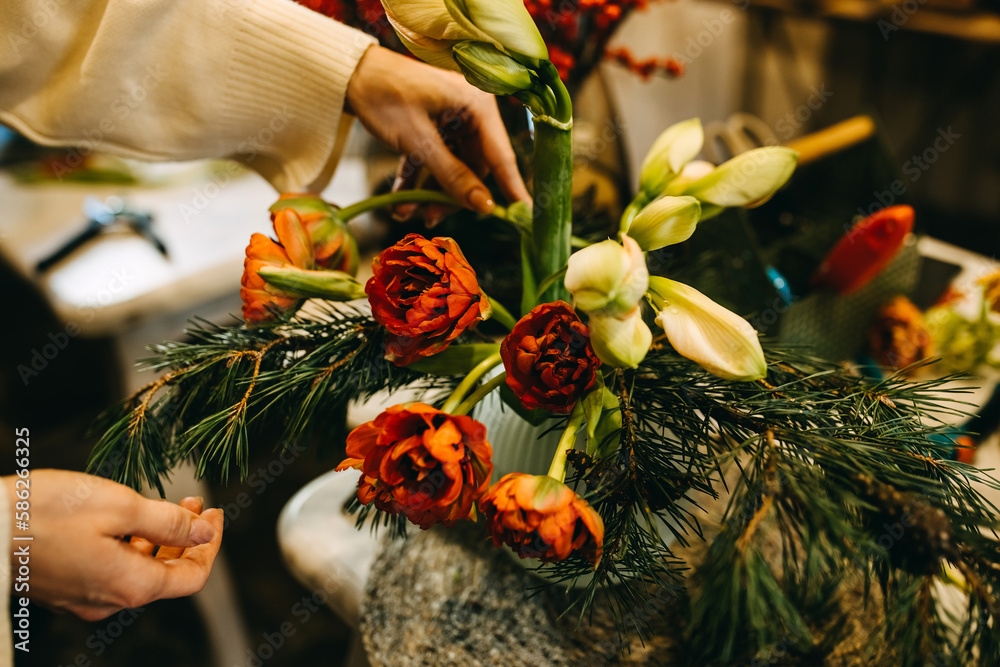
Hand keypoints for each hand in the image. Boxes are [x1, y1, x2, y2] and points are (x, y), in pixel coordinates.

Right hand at [5, 469, 223, 620]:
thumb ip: (170, 523)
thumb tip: (204, 533)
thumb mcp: (121, 505)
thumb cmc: (46, 512)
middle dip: (188, 539)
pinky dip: (132, 546)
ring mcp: (84, 598)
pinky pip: (112, 571)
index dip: (211, 545)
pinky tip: (129, 520)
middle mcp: (109, 601)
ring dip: (161, 541)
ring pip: (139, 572)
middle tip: (196, 504)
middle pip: (167, 577)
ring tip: (168, 505)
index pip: (193, 577)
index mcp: (131, 586)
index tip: (216, 515)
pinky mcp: (65, 588)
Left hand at [346, 46, 530, 223]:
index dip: (512, 188)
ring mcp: (453, 119)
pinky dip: (419, 178)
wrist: (349, 74)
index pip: (501, 156)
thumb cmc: (384, 97)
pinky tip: (401, 199)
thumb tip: (485, 207)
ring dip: (432, 191)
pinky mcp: (435, 126)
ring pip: (454, 167)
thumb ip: (453, 176)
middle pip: (475, 166)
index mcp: (477, 104)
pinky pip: (435, 159)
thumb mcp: (418, 141)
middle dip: (454, 195)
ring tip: (410, 213)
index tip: (524, 216)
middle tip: (433, 217)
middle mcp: (471, 111)